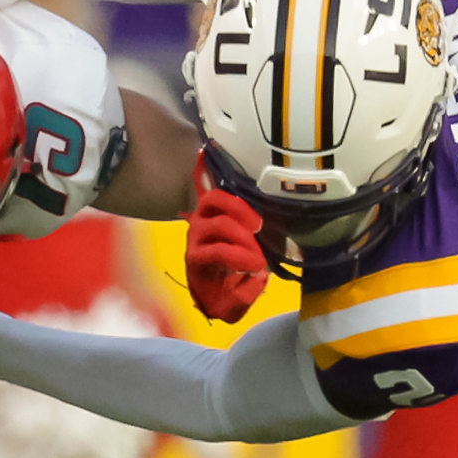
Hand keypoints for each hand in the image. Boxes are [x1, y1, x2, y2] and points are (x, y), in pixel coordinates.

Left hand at [186, 176, 269, 324]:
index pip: (217, 251)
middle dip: (244, 240)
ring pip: (216, 202)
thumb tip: (257, 280)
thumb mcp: (231, 305)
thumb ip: (242, 298)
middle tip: (261, 253)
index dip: (239, 258)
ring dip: (240, 211)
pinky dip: (204, 168)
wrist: (210, 285)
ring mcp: (201, 217)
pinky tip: (207, 151)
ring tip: (258, 224)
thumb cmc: (224, 292)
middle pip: (221, 226)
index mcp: (197, 258)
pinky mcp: (209, 206)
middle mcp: (196, 234)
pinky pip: (204, 183)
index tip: (260, 269)